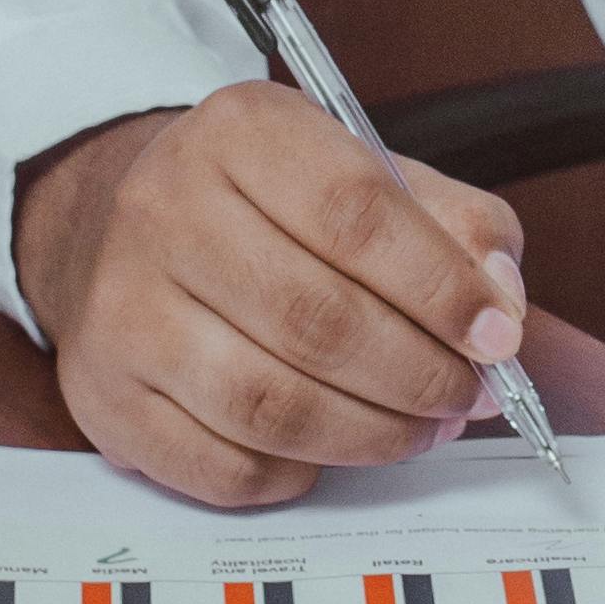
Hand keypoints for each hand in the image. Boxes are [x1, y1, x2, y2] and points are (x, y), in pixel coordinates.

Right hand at [15, 84, 535, 504]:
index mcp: (239, 132)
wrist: (116, 228)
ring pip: (270, 405)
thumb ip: (451, 223)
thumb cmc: (264, 207)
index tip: (498, 337)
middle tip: (467, 397)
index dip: (442, 287)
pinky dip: (297, 471)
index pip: (355, 213)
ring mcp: (122, 310)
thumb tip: (500, 303)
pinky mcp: (104, 396)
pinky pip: (223, 466)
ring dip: (371, 433)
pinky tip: (329, 446)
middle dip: (418, 375)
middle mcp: (163, 211)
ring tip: (420, 427)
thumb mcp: (361, 170)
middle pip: (317, 320)